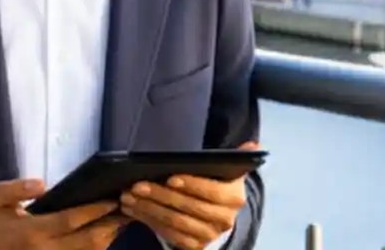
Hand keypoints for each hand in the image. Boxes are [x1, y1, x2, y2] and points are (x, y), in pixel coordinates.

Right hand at [0, 178, 129, 249]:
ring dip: (108, 239)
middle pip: (88, 241)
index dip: (95, 210)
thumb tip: (41, 184)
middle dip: (111, 225)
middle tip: (127, 209)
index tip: (112, 199)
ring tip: (121, 221)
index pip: (71, 220)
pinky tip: (105, 237)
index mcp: (32, 233)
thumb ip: (15, 189)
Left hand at [119, 141, 258, 249]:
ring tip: (129, 196)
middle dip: (161, 195)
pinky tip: (133, 209)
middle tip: (137, 185)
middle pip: (188, 207)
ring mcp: (208, 235)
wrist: (218, 215)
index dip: (192, 185)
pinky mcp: (193, 246)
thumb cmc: (217, 184)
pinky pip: (167, 234)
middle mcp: (224, 220)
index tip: (170, 177)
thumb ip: (238, 157)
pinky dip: (148, 221)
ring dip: (149, 209)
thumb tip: (254, 145)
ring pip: (175, 222)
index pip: (212, 192)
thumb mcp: (227, 170)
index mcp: (235, 198)